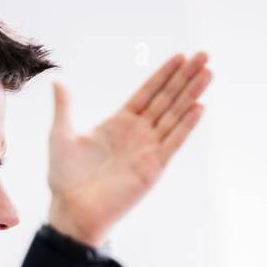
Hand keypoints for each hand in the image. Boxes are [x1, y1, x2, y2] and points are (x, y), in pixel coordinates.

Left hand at [47, 52, 211, 246]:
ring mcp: (148, 149)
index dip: (165, 75)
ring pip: (175, 115)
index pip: (148, 93)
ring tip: (208, 73)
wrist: (72, 210)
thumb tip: (58, 80)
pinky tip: (199, 106)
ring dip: (192, 94)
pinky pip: (173, 142)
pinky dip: (187, 125)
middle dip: (185, 78)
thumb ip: (65, 107)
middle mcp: (138, 133)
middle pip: (167, 99)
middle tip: (204, 56)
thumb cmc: (65, 178)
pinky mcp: (153, 167)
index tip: (181, 57)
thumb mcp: (61, 136)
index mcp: (119, 123)